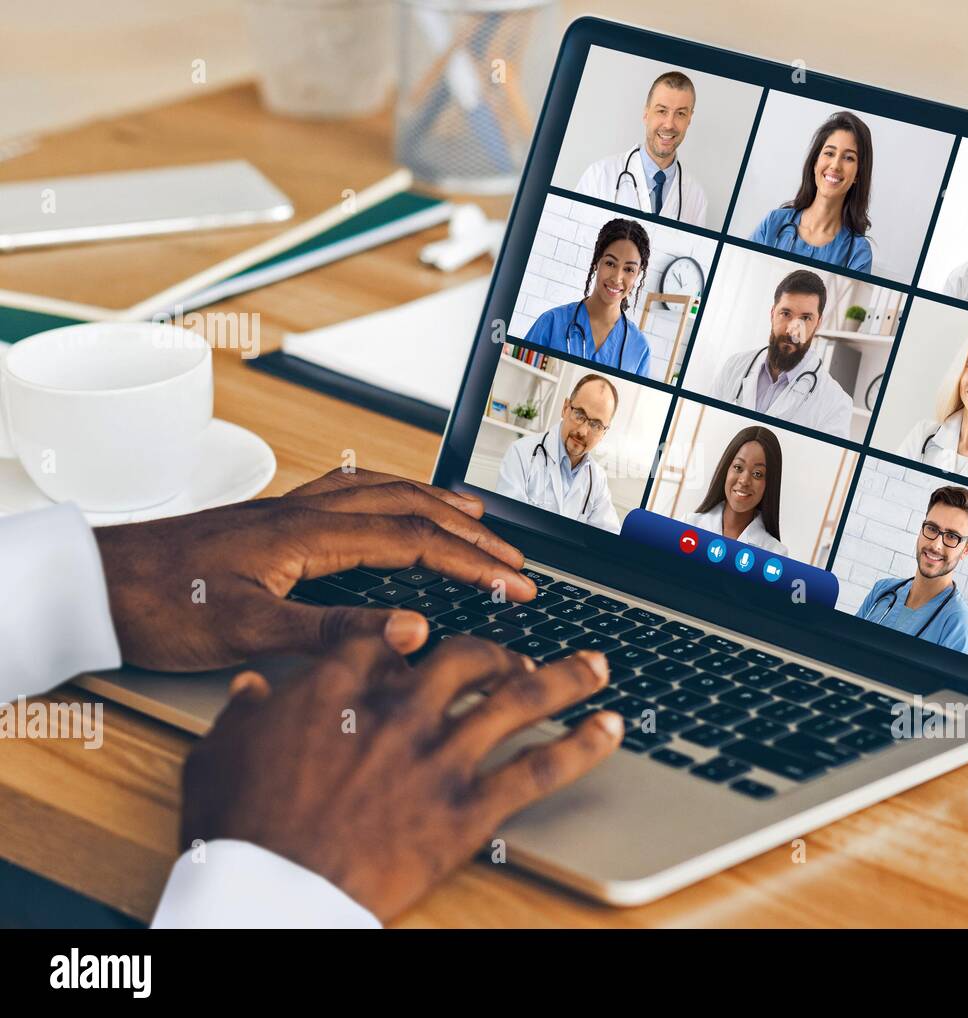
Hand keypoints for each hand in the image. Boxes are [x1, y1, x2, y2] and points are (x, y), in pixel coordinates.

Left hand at [94, 468, 535, 671]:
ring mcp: (288, 511)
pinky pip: (347, 490)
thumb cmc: (160, 605)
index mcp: (309, 534)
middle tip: (515, 558)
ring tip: (474, 515)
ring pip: (381, 491)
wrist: (96, 583)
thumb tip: (414, 628)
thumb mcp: (249, 630)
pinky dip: (386, 493)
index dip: (475, 563)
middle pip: (410, 507)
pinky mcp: (271, 520)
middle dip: (472, 532)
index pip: (416, 540)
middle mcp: (305, 512)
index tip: (518, 583)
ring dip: (435, 503)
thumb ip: (334, 630)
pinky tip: (385, 501)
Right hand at [182, 637, 621, 920]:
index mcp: (339, 688)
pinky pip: (538, 769)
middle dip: (497, 651)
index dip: (410, 633)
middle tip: (516, 657)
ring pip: (517, 700)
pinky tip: (609, 728)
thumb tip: (251, 689)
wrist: (267, 894)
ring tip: (596, 665)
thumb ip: (244, 713)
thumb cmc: (238, 830)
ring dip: (565, 677)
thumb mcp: (219, 756)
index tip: (423, 632)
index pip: (387, 639)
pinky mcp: (466, 809)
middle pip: (464, 658)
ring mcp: (438, 757)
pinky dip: (581, 746)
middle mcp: (399, 710)